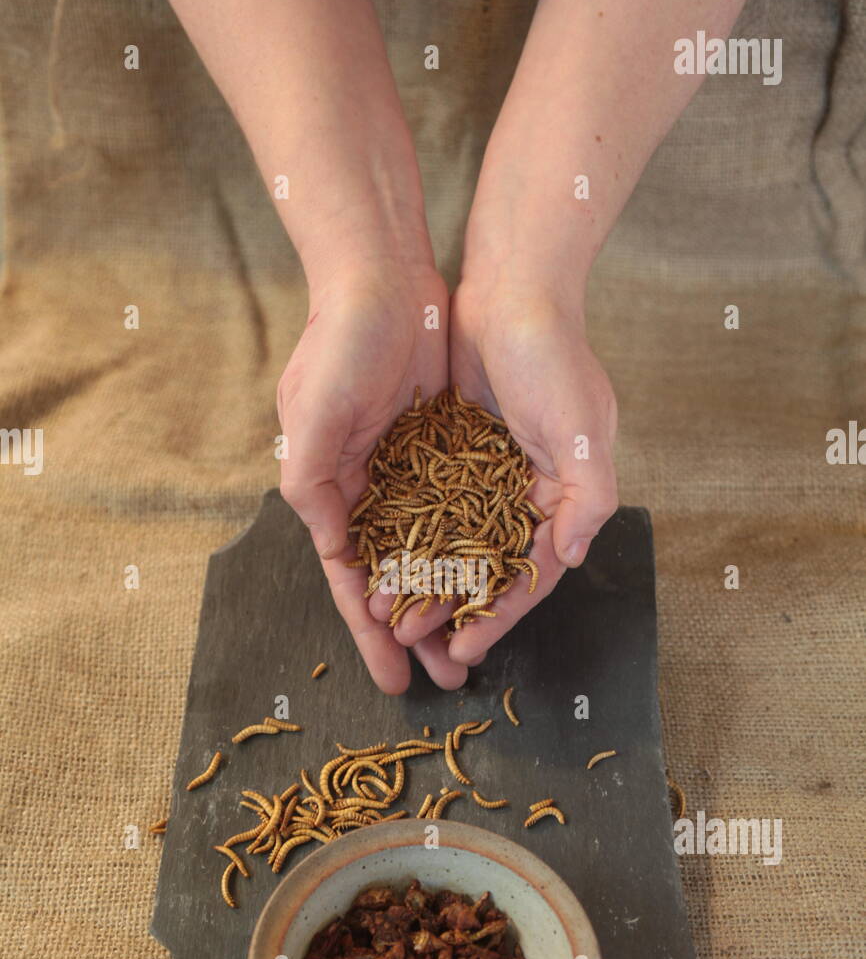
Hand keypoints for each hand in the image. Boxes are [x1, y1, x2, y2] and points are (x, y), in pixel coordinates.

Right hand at [277, 258, 476, 693]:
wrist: (385, 276)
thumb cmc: (339, 344)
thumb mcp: (310, 417)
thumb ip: (312, 486)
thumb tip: (333, 553)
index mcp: (331, 495)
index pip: (354, 582)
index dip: (373, 635)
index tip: (392, 682)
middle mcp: (371, 492)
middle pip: (399, 580)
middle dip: (420, 630)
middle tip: (448, 678)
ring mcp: (412, 473)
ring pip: (438, 554)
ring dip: (454, 599)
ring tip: (475, 644)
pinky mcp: (447, 450)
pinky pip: (468, 511)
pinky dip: (479, 547)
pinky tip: (499, 580)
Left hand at [380, 278, 617, 662]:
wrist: (510, 288)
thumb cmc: (554, 355)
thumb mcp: (583, 429)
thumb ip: (588, 497)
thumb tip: (571, 558)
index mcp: (562, 496)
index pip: (529, 573)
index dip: (498, 613)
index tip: (467, 648)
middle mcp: (523, 492)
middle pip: (484, 567)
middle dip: (453, 608)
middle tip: (417, 644)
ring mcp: (484, 473)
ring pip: (449, 543)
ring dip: (423, 579)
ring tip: (390, 614)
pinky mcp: (449, 451)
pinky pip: (423, 506)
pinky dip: (404, 535)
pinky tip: (377, 561)